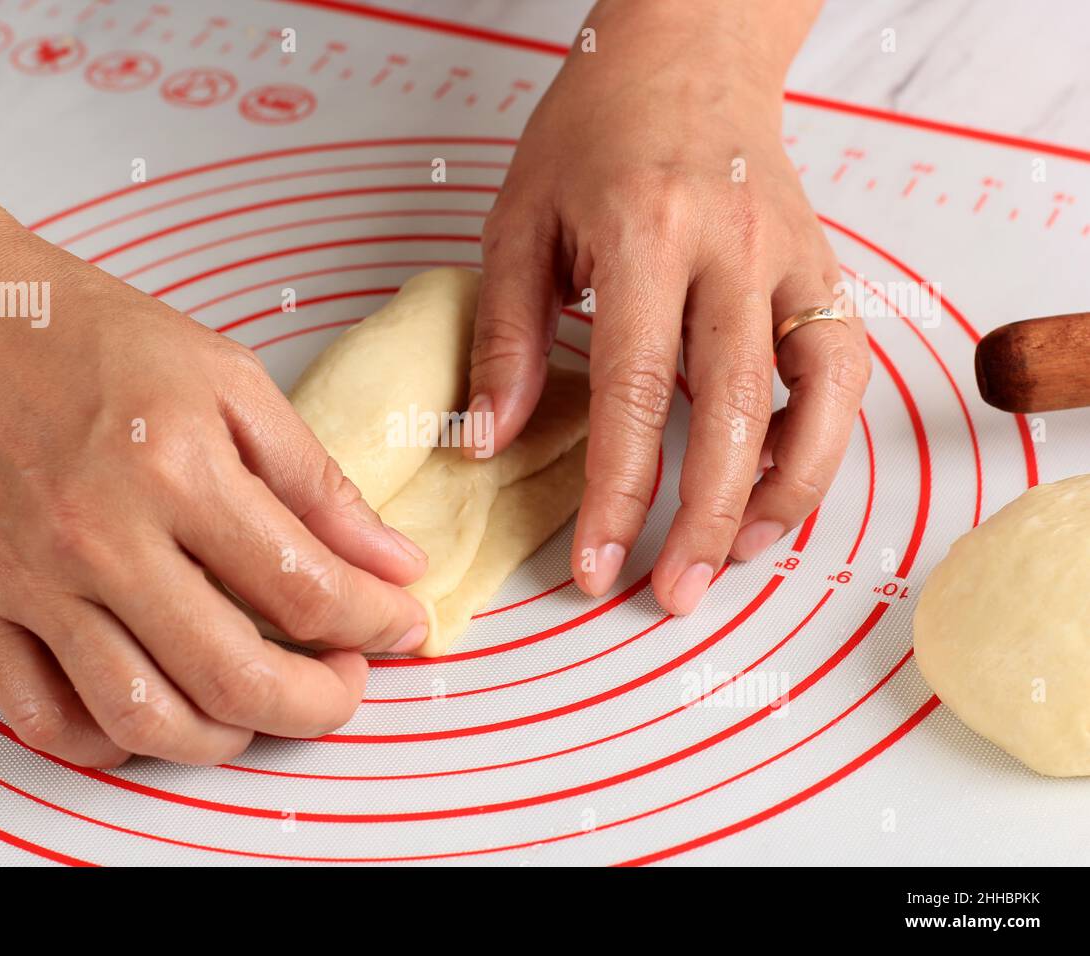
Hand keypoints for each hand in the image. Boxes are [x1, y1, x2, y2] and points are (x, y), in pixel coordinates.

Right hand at [0, 211, 429, 766]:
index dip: (375, 623)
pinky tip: (159, 712)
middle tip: (349, 684)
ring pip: (143, 720)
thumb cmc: (89, 332)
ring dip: (226, 739)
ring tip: (261, 705)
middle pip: (234, 677)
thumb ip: (315, 479)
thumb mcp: (227, 377)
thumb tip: (392, 561)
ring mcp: (31, 581)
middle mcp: (101, 537)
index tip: (403, 626)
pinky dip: (112, 743)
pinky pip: (44, 719)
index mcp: (176, 469)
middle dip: (319, 704)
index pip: (306, 588)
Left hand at [467, 0, 869, 613]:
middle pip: (734, 415)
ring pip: (817, 402)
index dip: (618, 496)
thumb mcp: (520, 220)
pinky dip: (820, 444)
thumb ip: (507, 335)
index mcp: (645, 235)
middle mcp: (732, 251)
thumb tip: (487, 442)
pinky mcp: (825, 268)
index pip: (635, 395)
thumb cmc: (594, 131)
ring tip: (730, 559)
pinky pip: (842, 373)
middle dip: (702, 522)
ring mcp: (793, 259)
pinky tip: (776, 490)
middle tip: (669, 595)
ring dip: (781, 497)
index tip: (595, 567)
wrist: (687, 55)